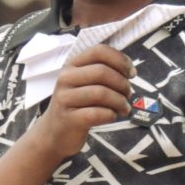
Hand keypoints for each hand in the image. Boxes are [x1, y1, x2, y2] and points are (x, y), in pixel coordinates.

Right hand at [26, 45, 133, 161]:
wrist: (54, 133)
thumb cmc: (76, 106)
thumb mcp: (84, 83)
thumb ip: (102, 72)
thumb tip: (130, 70)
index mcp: (72, 65)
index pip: (99, 51)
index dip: (120, 60)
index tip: (131, 73)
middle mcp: (66, 78)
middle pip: (102, 72)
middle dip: (122, 83)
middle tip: (128, 94)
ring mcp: (65, 98)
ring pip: (101, 93)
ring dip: (120, 101)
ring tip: (124, 108)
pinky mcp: (69, 119)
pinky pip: (97, 113)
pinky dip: (111, 115)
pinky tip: (112, 116)